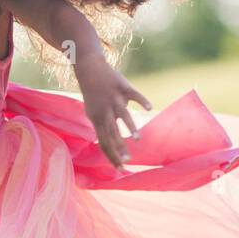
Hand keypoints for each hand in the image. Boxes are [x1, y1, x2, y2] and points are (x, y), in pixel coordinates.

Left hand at [74, 51, 151, 169]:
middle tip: (128, 161)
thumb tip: (111, 144)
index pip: (104, 142)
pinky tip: (149, 108)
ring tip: (137, 139)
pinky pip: (134, 94)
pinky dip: (142, 100)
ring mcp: (114, 99)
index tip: (120, 168)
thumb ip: (104, 127)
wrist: (90, 69)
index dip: (112, 156)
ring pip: (123, 115)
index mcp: (97, 119)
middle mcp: (106, 111)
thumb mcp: (93, 113)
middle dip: (120, 149)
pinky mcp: (123, 87)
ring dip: (130, 127)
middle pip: (113, 133)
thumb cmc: (93, 94)